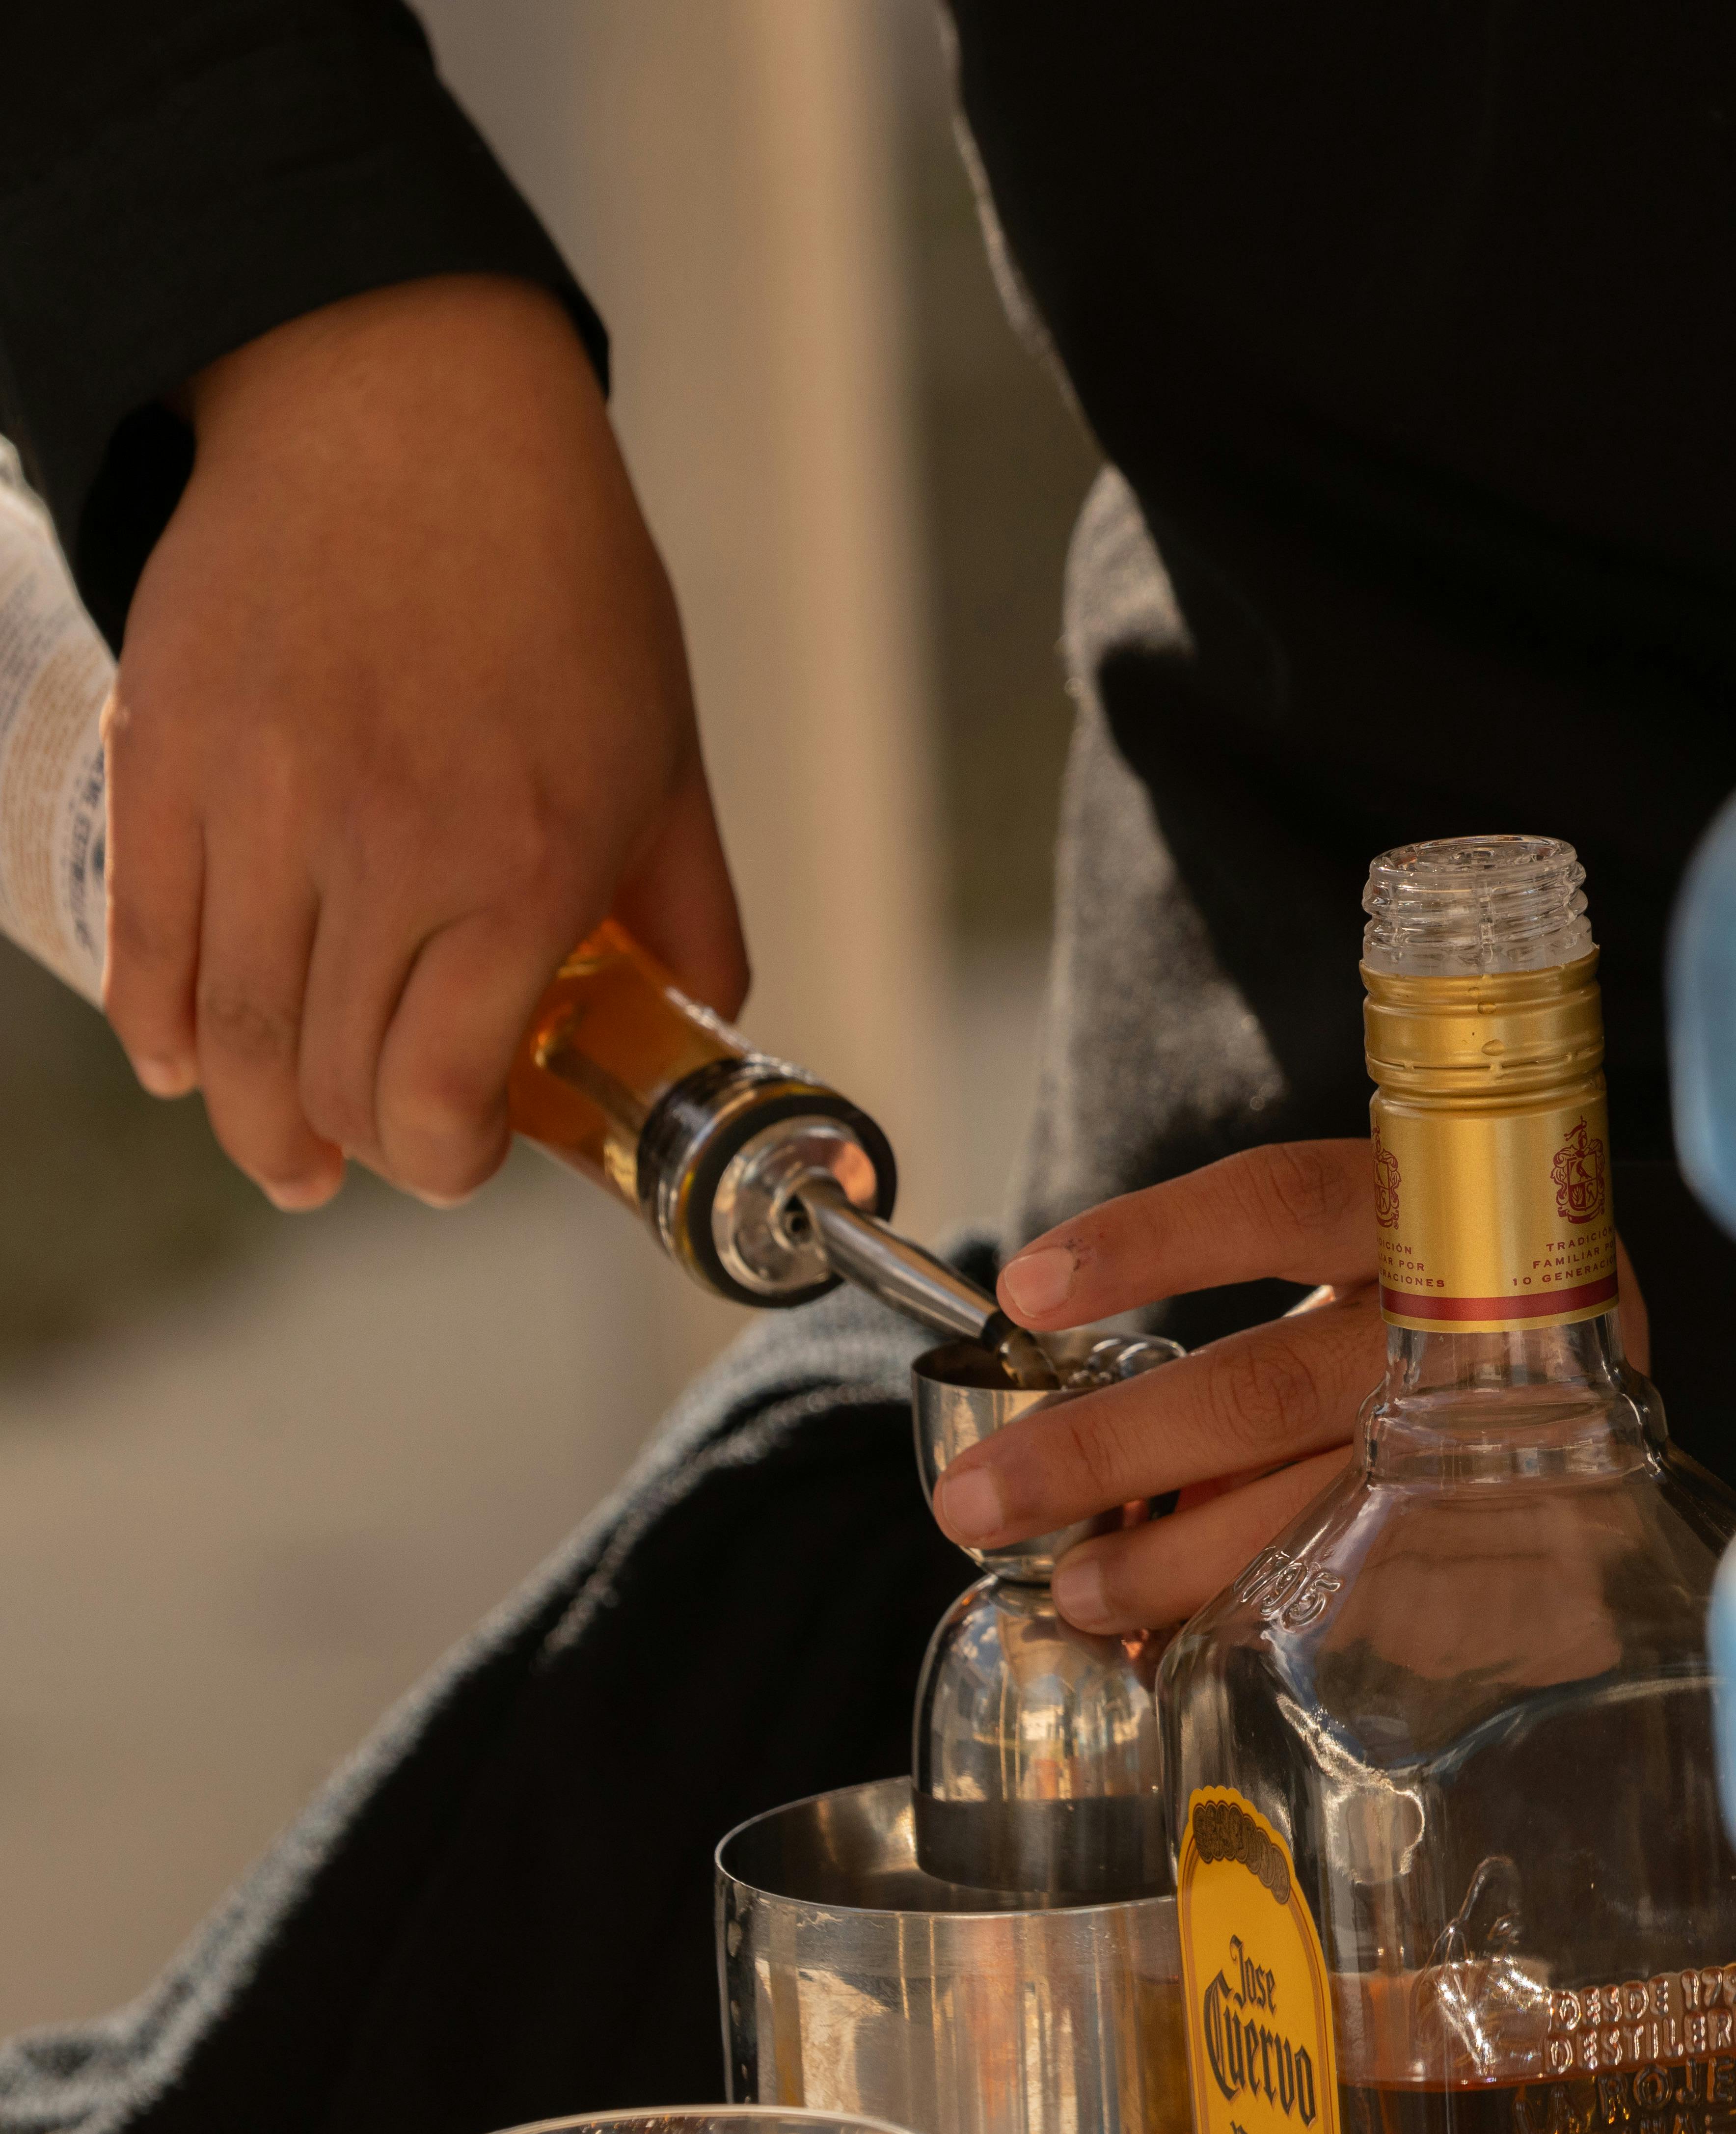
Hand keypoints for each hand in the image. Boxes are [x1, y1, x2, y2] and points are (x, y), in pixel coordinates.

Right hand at [101, 276, 746, 1207]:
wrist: (404, 404)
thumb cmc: (553, 577)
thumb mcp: (666, 749)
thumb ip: (688, 908)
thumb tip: (700, 1019)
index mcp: (519, 865)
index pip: (440, 1094)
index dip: (446, 1162)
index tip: (459, 1159)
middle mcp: (382, 850)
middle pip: (330, 1082)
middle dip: (359, 1149)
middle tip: (376, 1151)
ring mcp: (258, 806)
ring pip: (228, 1036)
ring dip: (255, 1123)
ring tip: (281, 1151)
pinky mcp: (164, 756)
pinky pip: (146, 940)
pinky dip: (159, 1026)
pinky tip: (183, 1065)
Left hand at [931, 1140, 1649, 1635]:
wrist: (1590, 1360)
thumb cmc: (1417, 1316)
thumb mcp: (1341, 1273)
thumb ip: (1226, 1341)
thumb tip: (1054, 1446)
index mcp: (1418, 1213)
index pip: (1277, 1202)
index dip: (1151, 1243)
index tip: (1027, 1289)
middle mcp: (1469, 1318)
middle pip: (1267, 1387)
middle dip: (1105, 1450)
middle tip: (977, 1501)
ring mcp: (1501, 1435)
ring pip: (1313, 1512)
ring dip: (1170, 1560)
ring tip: (1075, 1589)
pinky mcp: (1524, 1540)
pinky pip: (1377, 1604)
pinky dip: (1265, 1632)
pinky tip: (1178, 1654)